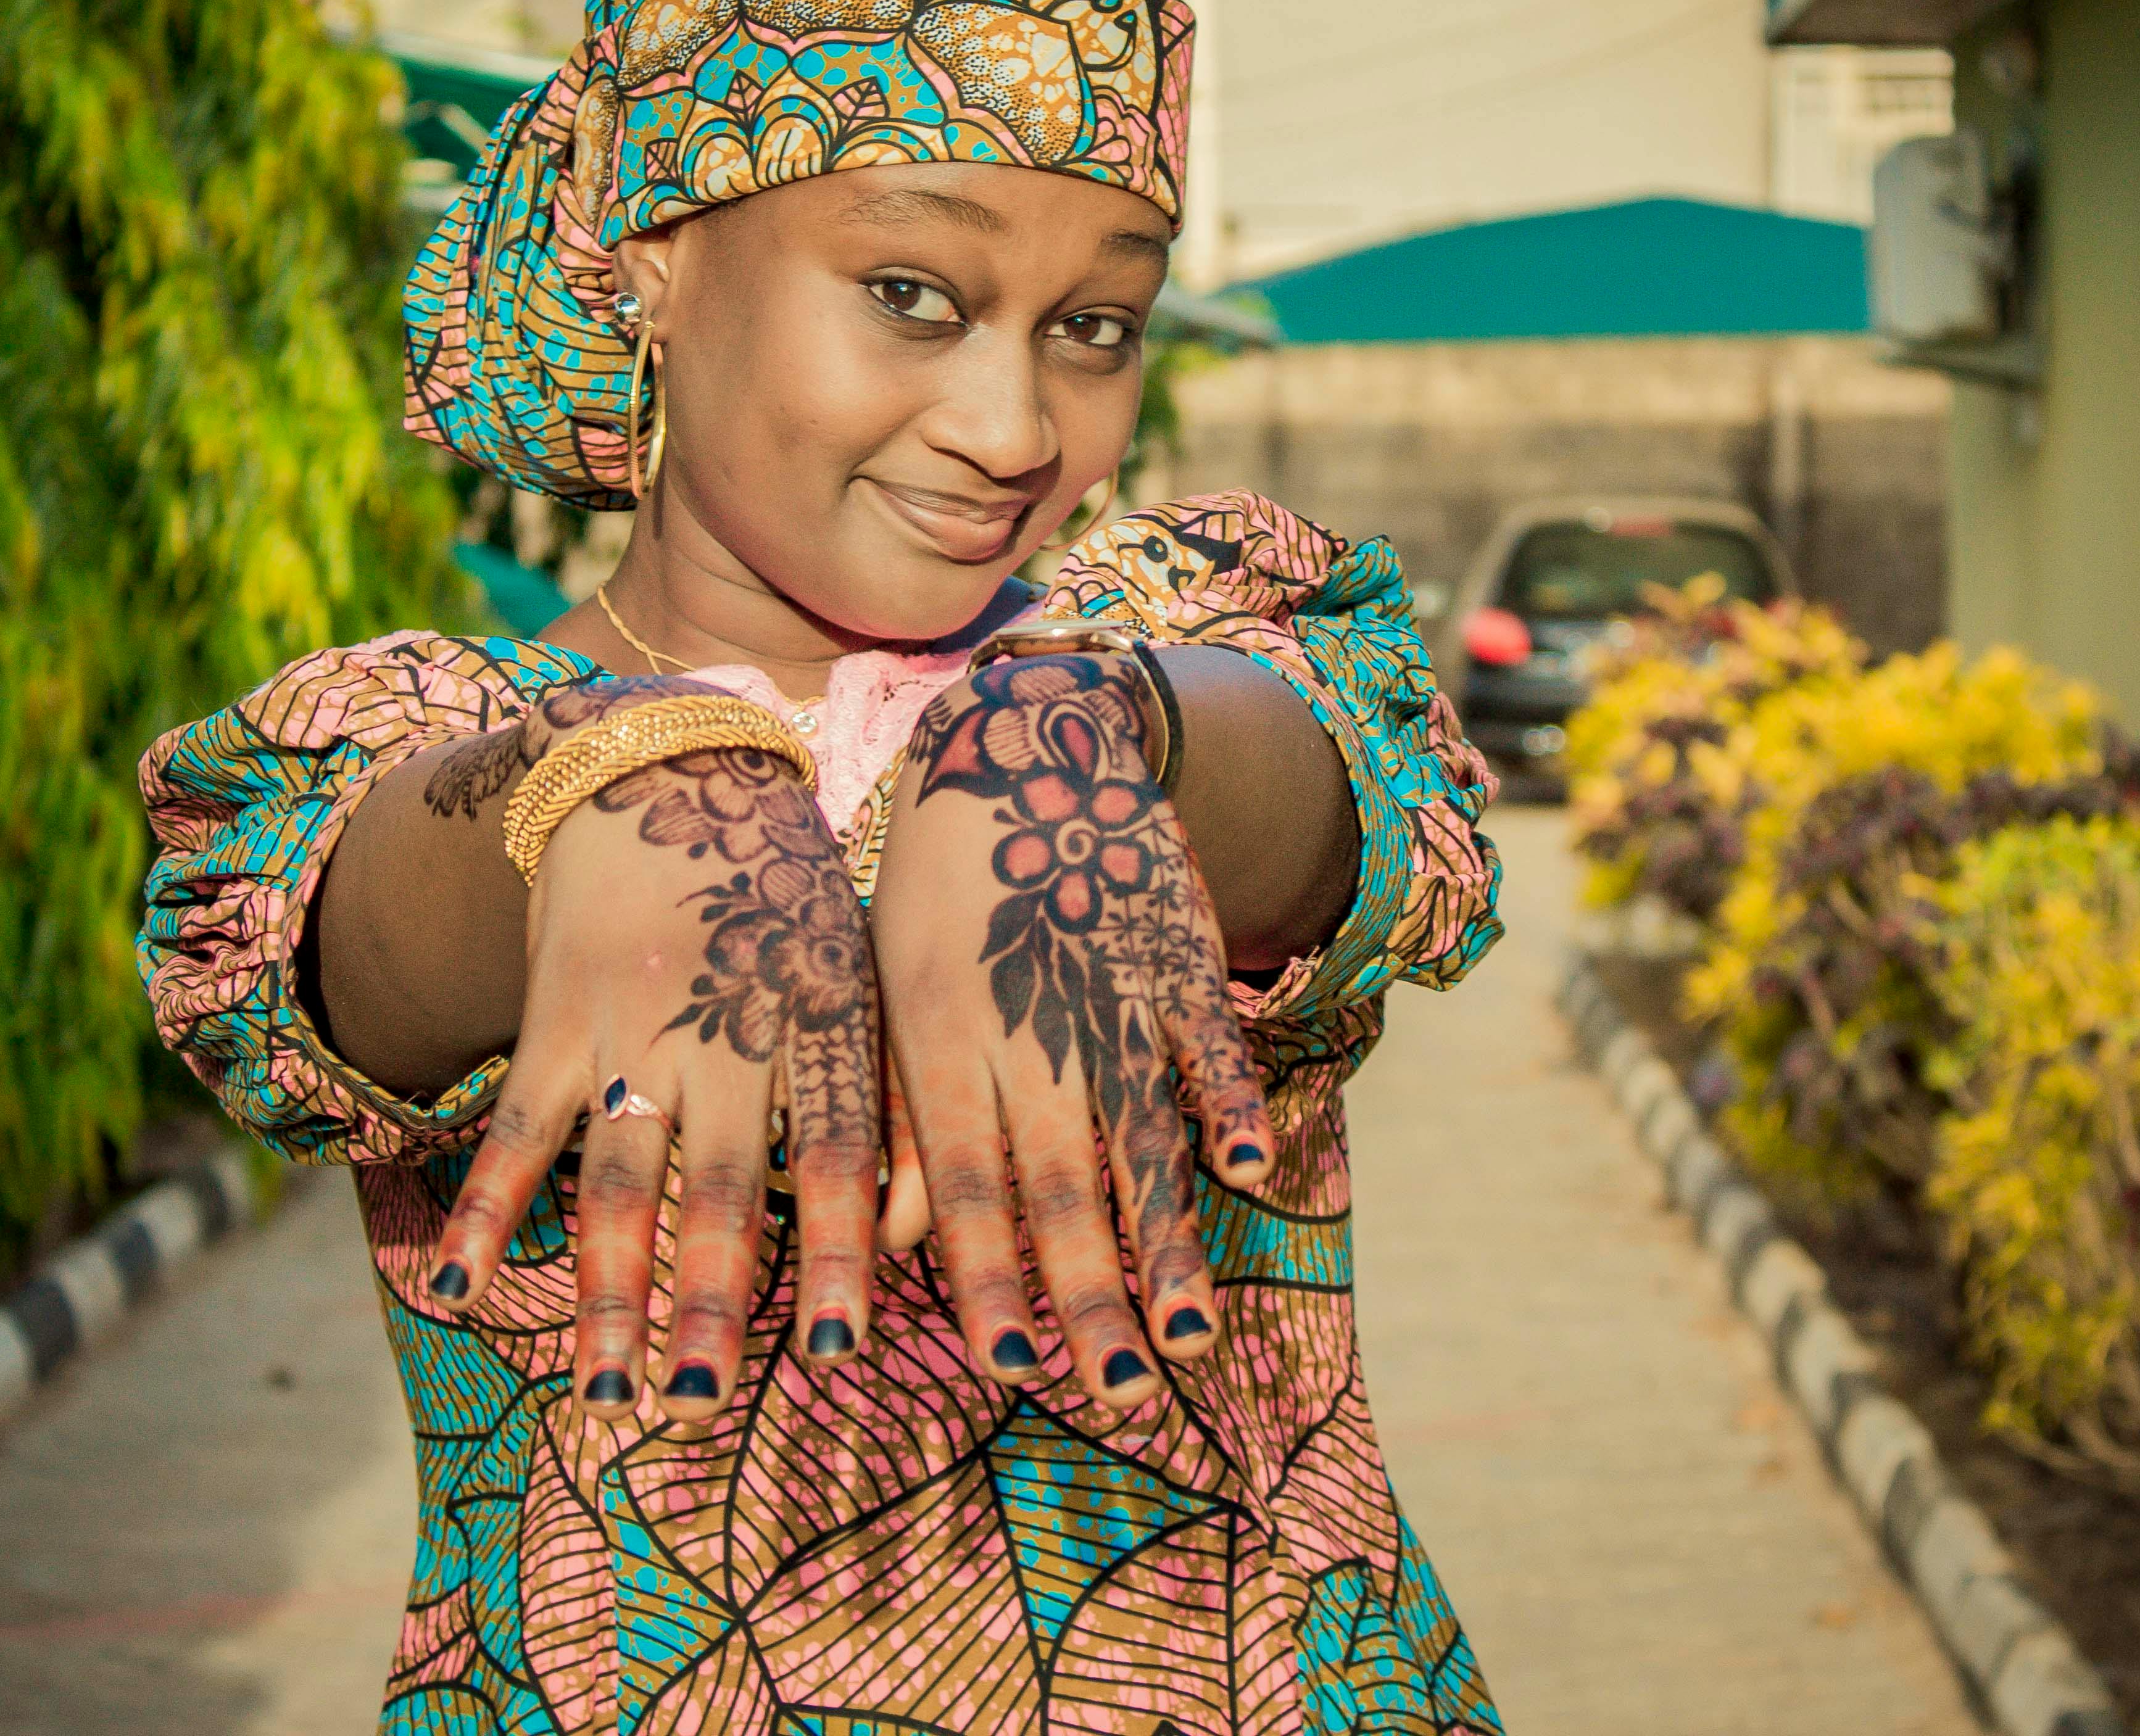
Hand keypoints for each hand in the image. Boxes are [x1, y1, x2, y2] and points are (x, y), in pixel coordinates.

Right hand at [414, 679, 879, 1424]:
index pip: (835, 1148)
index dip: (839, 1246)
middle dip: (712, 1298)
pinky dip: (482, 1211)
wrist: (665, 770)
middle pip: (719, 1184)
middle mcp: (725, 1029)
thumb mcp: (855, 970)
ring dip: (609, 1292)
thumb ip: (879, 1097)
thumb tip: (906, 1236)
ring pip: (617, 1178)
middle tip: (705, 1405)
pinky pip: (517, 1130)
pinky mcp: (556, 1019)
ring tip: (607, 1393)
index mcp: (818, 1017)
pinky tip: (456, 1289)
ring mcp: (631, 1026)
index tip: (845, 1348)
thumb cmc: (786, 896)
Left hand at [872, 654, 1273, 1410]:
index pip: (964, 1184)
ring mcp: (1105, 992)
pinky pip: (1205, 1040)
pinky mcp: (1172, 954)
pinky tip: (1246, 1171)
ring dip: (1164, 1239)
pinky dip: (1226, 1101)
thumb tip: (893, 1245)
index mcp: (942, 1043)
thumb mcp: (893, 995)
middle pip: (1056, 1183)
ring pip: (1137, 1135)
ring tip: (1187, 1334)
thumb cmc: (938, 892)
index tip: (1013, 1368)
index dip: (988, 1279)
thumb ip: (905, 1122)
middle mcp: (1024, 1028)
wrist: (1020, 743)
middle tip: (1119, 1395)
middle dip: (1085, 1296)